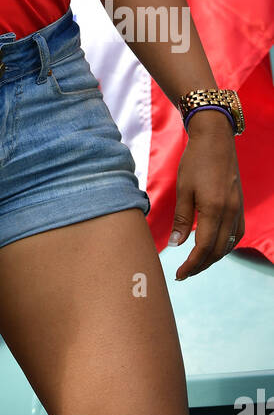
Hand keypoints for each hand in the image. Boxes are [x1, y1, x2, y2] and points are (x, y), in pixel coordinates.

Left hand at [170, 110, 243, 279]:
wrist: (215, 139)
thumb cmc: (195, 161)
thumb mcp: (183, 189)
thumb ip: (181, 219)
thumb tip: (175, 245)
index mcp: (214, 209)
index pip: (203, 248)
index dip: (191, 265)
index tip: (179, 275)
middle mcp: (230, 213)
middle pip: (217, 251)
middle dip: (201, 265)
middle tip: (184, 273)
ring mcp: (238, 210)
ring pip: (228, 245)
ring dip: (213, 257)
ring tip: (196, 262)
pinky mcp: (239, 205)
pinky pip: (236, 234)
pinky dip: (224, 245)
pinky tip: (213, 246)